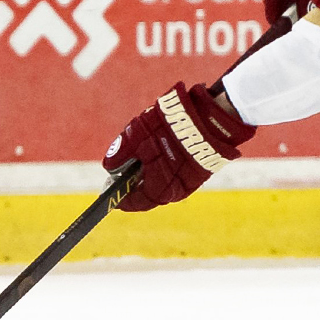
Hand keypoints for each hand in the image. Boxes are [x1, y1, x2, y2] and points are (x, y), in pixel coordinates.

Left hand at [102, 81, 256, 211]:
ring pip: (161, 181)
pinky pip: (175, 173)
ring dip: (149, 170)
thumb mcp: (136, 136)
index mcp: (158, 190)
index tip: (108, 190)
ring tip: (142, 150)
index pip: (132, 203)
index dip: (118, 196)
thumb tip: (110, 166)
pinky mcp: (199, 170)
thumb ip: (120, 154)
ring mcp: (190, 182)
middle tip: (123, 165)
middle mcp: (175, 192)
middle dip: (133, 180)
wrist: (211, 116)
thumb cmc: (170, 128)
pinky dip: (163, 165)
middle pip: (147, 192)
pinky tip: (160, 148)